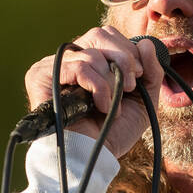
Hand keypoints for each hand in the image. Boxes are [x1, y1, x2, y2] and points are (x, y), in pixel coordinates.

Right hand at [23, 27, 164, 157]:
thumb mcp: (143, 101)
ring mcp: (54, 66)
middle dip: (124, 59)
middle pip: (99, 34)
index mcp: (91, 62)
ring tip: (111, 106)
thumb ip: (151, 72)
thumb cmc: (113, 133)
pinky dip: (98, 87)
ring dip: (110, 83)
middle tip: (130, 86)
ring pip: (92, 53)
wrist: (92, 158)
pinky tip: (99, 107)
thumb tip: (148, 43)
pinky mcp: (41, 76)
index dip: (129, 51)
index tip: (139, 77)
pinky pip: (78, 66)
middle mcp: (71, 60)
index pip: (109, 36)